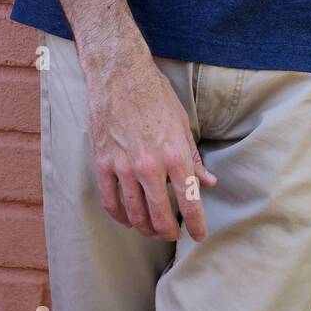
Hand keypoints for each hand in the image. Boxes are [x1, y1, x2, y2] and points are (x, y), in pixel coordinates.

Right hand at [85, 49, 217, 240]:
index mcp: (175, 154)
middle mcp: (150, 165)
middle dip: (169, 232)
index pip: (189, 201)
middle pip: (160, 216)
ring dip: (145, 227)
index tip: (199, 236)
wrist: (120, 74)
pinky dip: (119, 216)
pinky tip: (127, 218)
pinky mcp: (103, 163)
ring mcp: (124, 166)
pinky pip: (110, 201)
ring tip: (151, 229)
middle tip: (172, 234)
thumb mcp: (182, 123)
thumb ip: (193, 157)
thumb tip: (207, 182)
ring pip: (135, 213)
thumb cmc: (155, 94)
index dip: (196, 224)